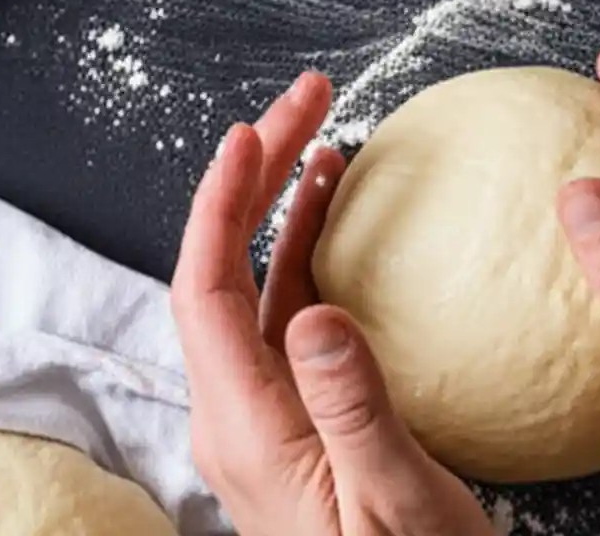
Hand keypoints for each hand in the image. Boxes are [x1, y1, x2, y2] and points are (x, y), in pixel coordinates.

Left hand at [170, 72, 492, 535]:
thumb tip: (313, 310)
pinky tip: (343, 228)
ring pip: (257, 288)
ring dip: (286, 212)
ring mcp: (264, 415)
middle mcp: (238, 413)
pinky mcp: (296, 419)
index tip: (251, 133)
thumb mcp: (395, 503)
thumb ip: (352, 409)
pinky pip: (287, 320)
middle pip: (223, 270)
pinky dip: (311, 259)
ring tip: (327, 145)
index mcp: (246, 426)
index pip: (204, 288)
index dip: (221, 203)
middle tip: (308, 102)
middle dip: (257, 180)